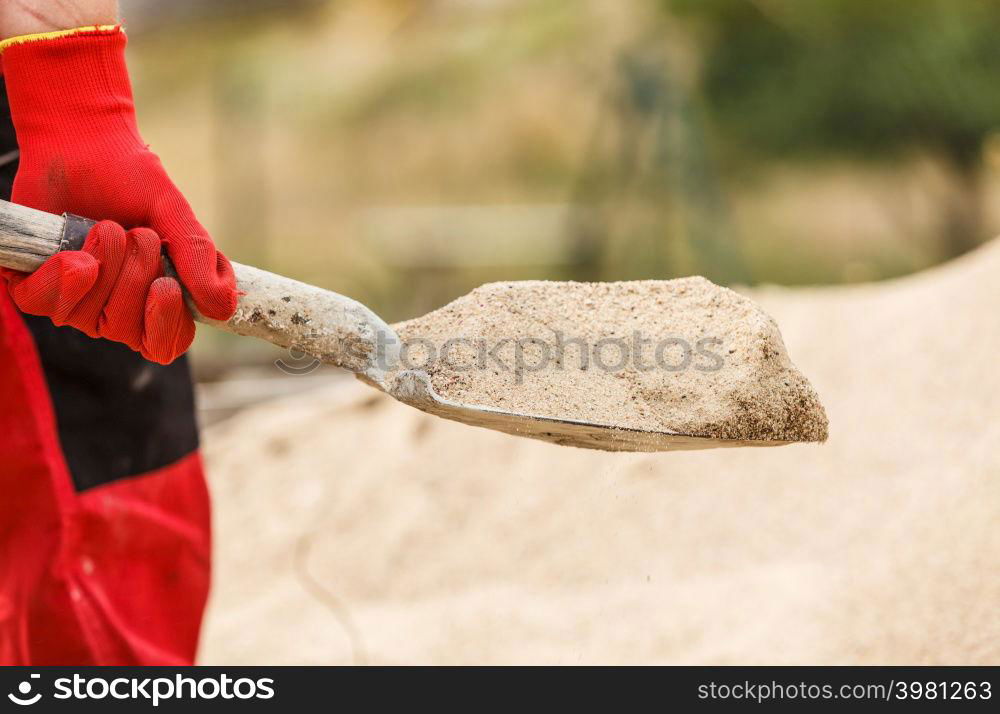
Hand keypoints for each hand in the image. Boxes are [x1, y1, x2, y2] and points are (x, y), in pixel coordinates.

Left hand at [1, 26, 236, 358]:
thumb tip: (224, 308)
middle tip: (137, 234)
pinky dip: (63, 279)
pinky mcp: (36, 283)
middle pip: (124, 331)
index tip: (166, 286)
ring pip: (85, 318)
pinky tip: (76, 255)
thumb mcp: (175, 216)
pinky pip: (42, 304)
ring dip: (103, 268)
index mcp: (155, 300)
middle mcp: (115, 309)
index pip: (164, 345)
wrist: (82, 143)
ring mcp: (75, 300)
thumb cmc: (134, 181)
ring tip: (106, 227)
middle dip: (133, 278)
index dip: (165, 326)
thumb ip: (199, 259)